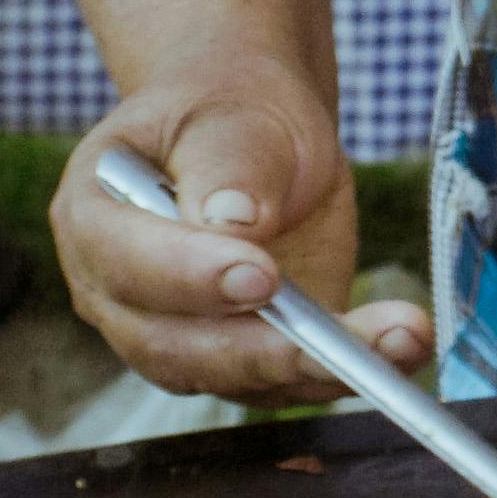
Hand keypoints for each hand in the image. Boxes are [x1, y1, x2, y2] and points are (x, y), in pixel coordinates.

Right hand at [49, 54, 434, 400]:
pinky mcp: (234, 359)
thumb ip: (229, 163)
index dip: (191, 277)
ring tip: (397, 341)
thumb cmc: (230, 115)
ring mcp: (172, 335)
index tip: (262, 277)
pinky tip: (402, 347)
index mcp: (95, 214)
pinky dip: (341, 373)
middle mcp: (118, 293)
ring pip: (227, 376)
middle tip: (332, 340)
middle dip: (257, 349)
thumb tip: (235, 223)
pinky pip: (280, 382)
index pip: (128, 262)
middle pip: (171, 345)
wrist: (255, 135)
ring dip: (312, 370)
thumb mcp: (233, 115)